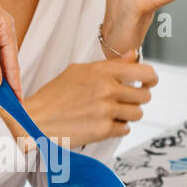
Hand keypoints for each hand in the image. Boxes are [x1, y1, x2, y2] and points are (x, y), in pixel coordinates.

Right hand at [3, 57, 157, 150]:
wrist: (35, 120)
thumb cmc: (54, 96)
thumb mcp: (79, 72)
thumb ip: (110, 64)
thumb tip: (134, 56)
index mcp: (102, 71)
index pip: (144, 72)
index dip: (151, 78)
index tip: (149, 82)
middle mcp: (107, 89)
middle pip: (144, 95)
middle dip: (138, 98)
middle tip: (127, 100)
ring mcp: (106, 110)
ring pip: (137, 113)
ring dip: (128, 114)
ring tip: (112, 112)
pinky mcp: (103, 130)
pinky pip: (125, 129)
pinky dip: (117, 127)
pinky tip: (103, 123)